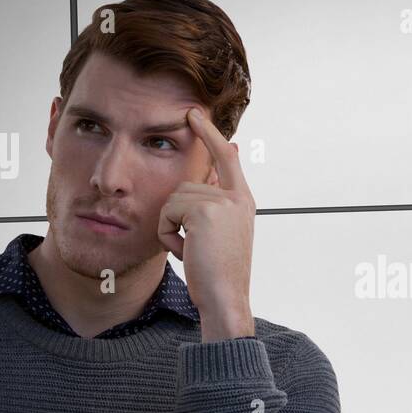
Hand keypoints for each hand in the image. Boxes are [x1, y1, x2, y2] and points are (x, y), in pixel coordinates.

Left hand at [158, 107, 255, 340]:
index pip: (226, 157)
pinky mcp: (206, 211)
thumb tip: (209, 174)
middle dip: (176, 217)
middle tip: (193, 247)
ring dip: (171, 227)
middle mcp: (237, 198)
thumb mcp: (219, 234)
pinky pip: (168, 211)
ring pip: (174, 197)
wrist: (225, 299)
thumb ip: (213, 204)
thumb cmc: (217, 275)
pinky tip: (186, 253)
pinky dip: (168, 235)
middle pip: (186, 184)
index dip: (209, 134)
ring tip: (192, 251)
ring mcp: (223, 202)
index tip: (193, 113)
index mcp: (243, 201)